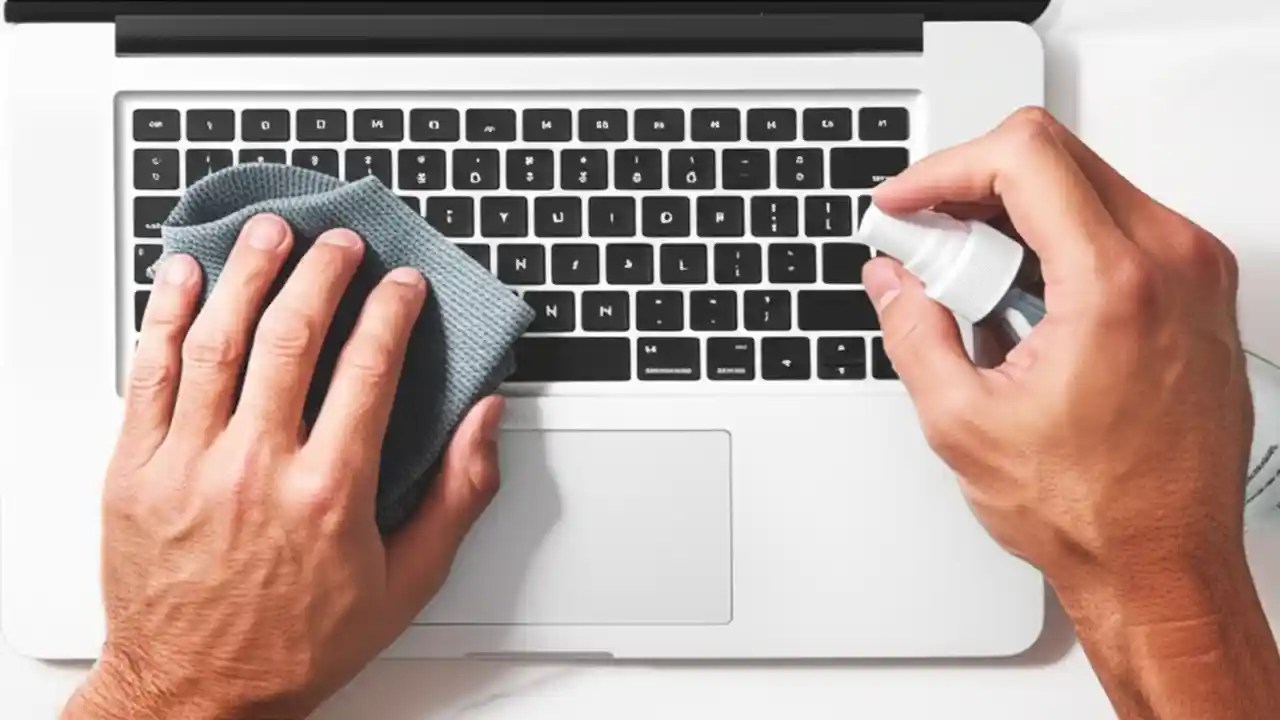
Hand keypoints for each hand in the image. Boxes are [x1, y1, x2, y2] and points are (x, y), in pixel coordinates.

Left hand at [63, 215, 502, 719]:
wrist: (198, 692)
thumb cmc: (298, 640)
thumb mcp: (408, 581)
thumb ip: (459, 495)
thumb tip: (485, 421)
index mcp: (330, 491)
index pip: (368, 368)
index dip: (392, 311)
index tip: (402, 285)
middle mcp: (257, 468)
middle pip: (293, 336)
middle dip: (323, 272)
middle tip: (339, 242)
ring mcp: (189, 464)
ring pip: (220, 340)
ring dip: (249, 273)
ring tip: (271, 232)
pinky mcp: (136, 469)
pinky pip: (150, 372)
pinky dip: (167, 314)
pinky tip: (187, 275)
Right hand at [863, 108, 1279, 717]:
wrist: (1164, 564)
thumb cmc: (1095, 511)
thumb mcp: (965, 423)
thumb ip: (914, 330)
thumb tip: (892, 281)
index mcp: (1116, 285)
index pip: (1023, 157)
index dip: (944, 168)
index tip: (906, 203)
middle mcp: (1173, 262)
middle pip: (1053, 156)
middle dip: (972, 186)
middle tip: (927, 245)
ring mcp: (1196, 273)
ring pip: (1086, 184)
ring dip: (1013, 214)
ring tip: (972, 287)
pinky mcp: (1200, 291)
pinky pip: (1118, 222)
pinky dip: (1057, 239)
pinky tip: (1021, 301)